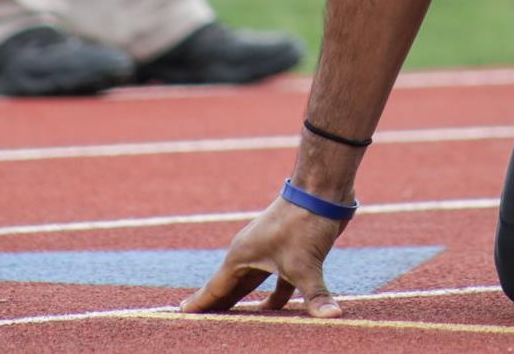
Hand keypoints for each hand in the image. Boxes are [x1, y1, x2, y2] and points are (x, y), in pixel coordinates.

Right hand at [181, 196, 348, 317]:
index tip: (180, 313)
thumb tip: (332, 316)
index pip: (215, 288)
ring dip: (244, 303)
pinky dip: (274, 297)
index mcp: (241, 256)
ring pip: (251, 285)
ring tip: (233, 322)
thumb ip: (314, 295)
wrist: (321, 189)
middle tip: (199, 323)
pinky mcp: (289, 252)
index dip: (199, 303)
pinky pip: (276, 282)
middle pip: (229, 288)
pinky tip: (274, 311)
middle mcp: (250, 254)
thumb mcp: (306, 263)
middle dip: (217, 307)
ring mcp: (269, 252)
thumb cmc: (304, 222)